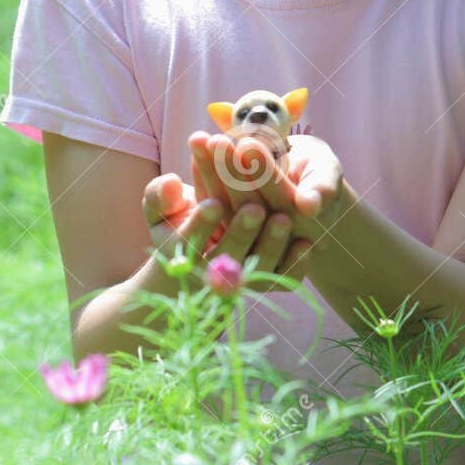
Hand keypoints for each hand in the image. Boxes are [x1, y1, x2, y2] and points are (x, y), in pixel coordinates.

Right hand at [141, 170, 296, 280]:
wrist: (200, 259)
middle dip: (240, 232)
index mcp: (181, 255)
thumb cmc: (178, 222)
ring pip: (258, 270)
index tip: (212, 203)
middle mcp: (211, 274)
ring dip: (271, 245)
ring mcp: (242, 281)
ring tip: (283, 218)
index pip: (188, 243)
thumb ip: (158, 195)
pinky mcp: (268, 282)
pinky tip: (306, 242)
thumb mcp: (160, 209)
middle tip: (254, 208)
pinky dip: (296, 263)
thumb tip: (171, 182)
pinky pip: (285, 279)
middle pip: (228, 258)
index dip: (200, 224)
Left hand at [191, 130, 346, 260]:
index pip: (280, 198)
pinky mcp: (226, 232)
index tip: (248, 143)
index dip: (263, 172)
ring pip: (226, 206)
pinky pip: (211, 206)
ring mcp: (248, 238)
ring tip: (200, 139)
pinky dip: (201, 178)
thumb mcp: (326, 171)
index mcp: (305, 227)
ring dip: (210, 171)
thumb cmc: (318, 173)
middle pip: (249, 204)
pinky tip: (193, 155)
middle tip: (217, 140)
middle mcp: (276, 239)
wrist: (300, 186)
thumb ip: (322, 186)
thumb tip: (309, 206)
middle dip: (232, 169)